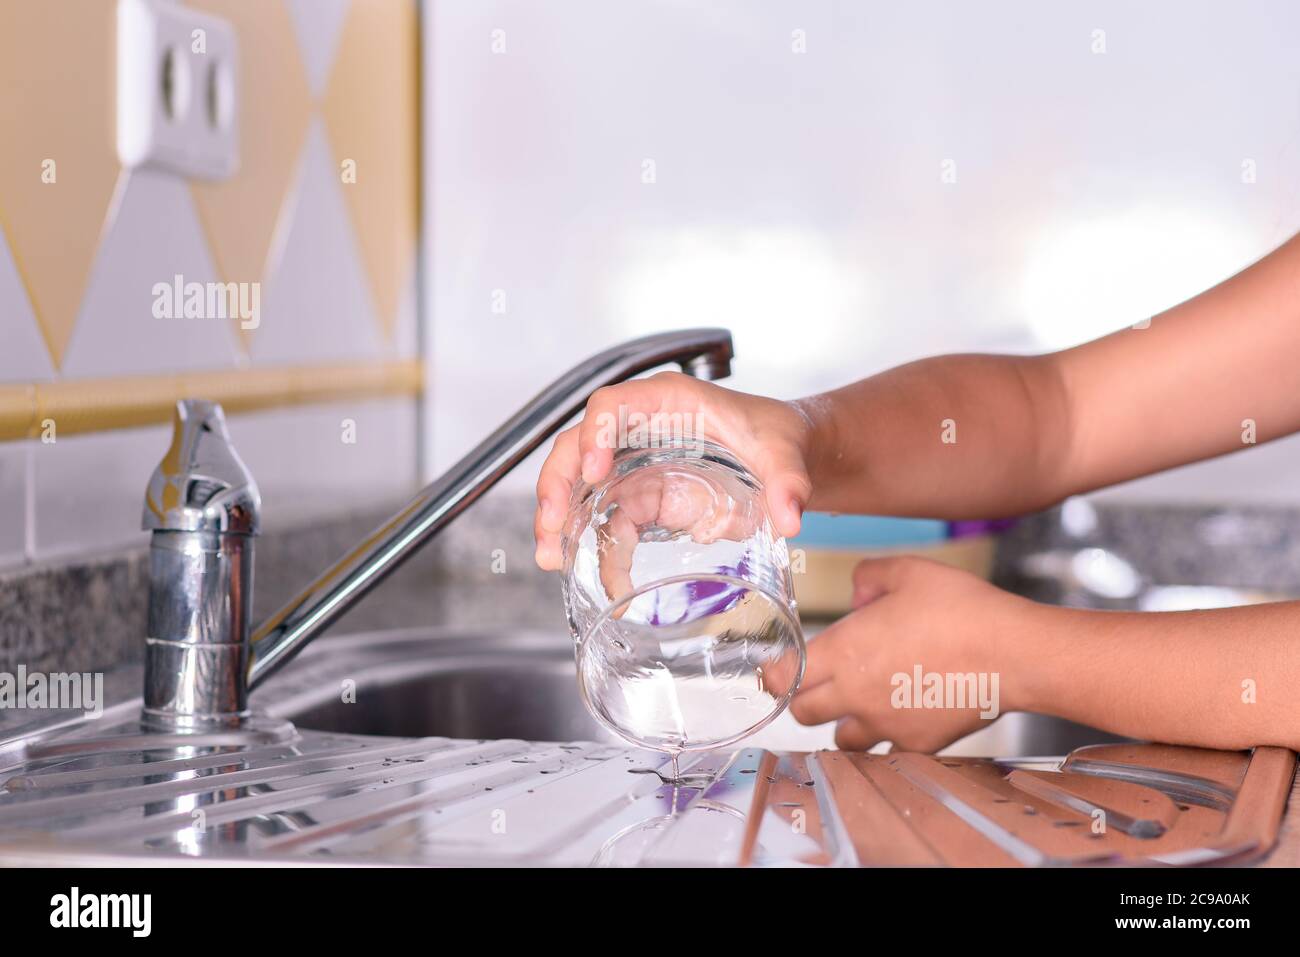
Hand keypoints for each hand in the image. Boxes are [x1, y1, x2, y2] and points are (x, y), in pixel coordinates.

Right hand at [533, 371, 816, 569]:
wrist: (786, 458)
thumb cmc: (777, 436)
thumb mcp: (786, 453)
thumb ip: (789, 481)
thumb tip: (790, 516)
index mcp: (667, 402)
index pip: (613, 405)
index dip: (594, 434)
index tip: (594, 471)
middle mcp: (639, 429)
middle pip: (577, 446)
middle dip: (557, 485)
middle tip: (551, 525)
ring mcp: (635, 463)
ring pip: (579, 485)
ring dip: (561, 520)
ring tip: (551, 558)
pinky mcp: (642, 497)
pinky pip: (606, 519)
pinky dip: (593, 546)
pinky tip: (598, 577)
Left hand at [787, 556, 1034, 751]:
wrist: (1013, 653)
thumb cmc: (961, 608)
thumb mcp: (909, 571)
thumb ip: (870, 576)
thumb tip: (856, 593)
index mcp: (845, 652)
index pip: (784, 676)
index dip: (772, 674)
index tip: (773, 668)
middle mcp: (856, 694)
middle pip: (803, 712)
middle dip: (801, 697)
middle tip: (811, 683)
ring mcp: (885, 724)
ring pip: (840, 739)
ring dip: (840, 723)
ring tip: (855, 704)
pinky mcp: (917, 744)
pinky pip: (884, 753)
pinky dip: (882, 742)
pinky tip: (894, 722)